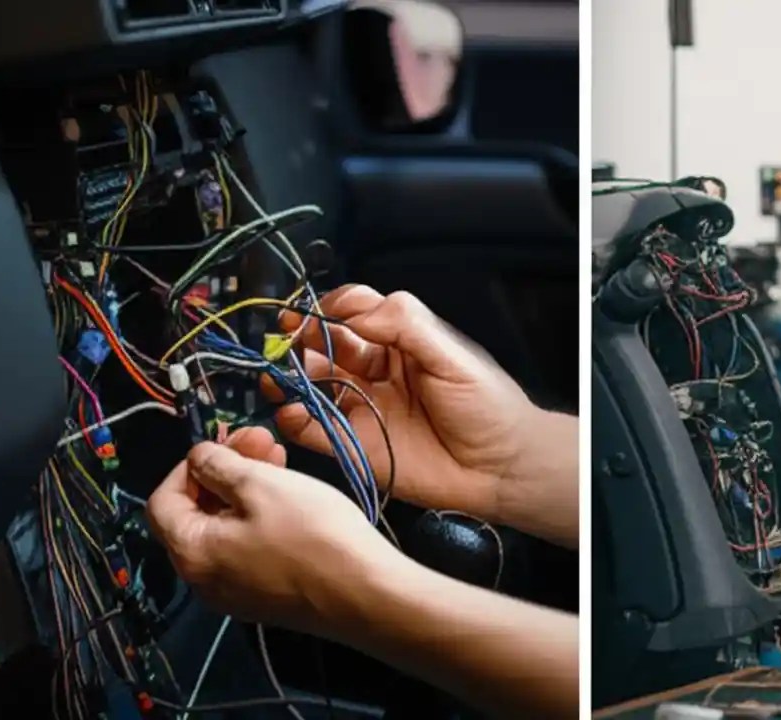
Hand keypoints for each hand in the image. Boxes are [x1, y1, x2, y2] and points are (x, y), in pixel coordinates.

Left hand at [146, 427, 397, 633]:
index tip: (225, 442)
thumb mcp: (261, 485)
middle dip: (223, 472)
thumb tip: (197, 457)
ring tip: (281, 460)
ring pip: (225, 529)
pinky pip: (246, 549)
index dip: (187, 465)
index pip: (162, 502)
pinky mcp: (266, 596)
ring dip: (245, 490)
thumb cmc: (310, 533)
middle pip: (195, 515)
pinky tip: (290, 496)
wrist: (365, 594)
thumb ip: (218, 466)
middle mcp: (203, 579)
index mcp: (191, 552)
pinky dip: (259, 517)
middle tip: (261, 440)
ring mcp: (235, 592)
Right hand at [274, 285, 561, 525]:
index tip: (308, 313)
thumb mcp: (450, 354)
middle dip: (301, 340)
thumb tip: (351, 310)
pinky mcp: (355, 444)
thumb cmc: (487, 404)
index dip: (329, 308)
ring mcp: (364, 406)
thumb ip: (403, 324)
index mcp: (400, 340)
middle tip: (286, 344)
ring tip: (279, 378)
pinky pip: (314, 429)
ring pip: (313, 384)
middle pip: (325, 345)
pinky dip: (295, 420)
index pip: (354, 311)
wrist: (502, 467)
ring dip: (291, 377)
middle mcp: (376, 369)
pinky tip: (291, 412)